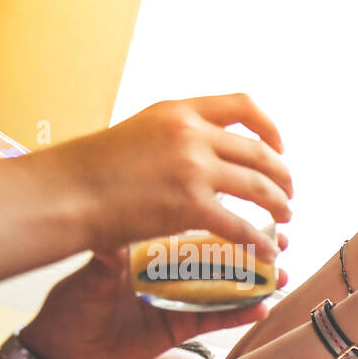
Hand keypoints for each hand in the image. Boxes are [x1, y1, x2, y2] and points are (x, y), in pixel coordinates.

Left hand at [19, 234, 290, 358]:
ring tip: (282, 274)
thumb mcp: (89, 280)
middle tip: (281, 240)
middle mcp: (171, 271)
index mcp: (151, 251)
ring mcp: (181, 299)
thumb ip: (107, 263)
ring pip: (227, 286)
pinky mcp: (183, 327)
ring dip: (256, 280)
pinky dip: (241, 314)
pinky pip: (218, 319)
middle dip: (252, 246)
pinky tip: (263, 307)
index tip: (250, 209)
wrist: (67, 353)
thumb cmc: (72, 309)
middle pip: (220, 254)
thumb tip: (112, 242)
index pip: (192, 228)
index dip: (223, 218)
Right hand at [58, 93, 292, 256]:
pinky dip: (260, 243)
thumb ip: (178, 136)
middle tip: (288, 194)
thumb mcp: (142, 131)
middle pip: (260, 152)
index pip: (242, 105)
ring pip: (260, 187)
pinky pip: (242, 226)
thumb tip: (209, 149)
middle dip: (282, 175)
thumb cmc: (97, 168)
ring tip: (284, 218)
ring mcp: (194, 169)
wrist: (69, 192)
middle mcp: (192, 134)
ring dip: (280, 205)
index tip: (279, 148)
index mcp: (180, 111)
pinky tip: (267, 253)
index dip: (270, 128)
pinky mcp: (191, 206)